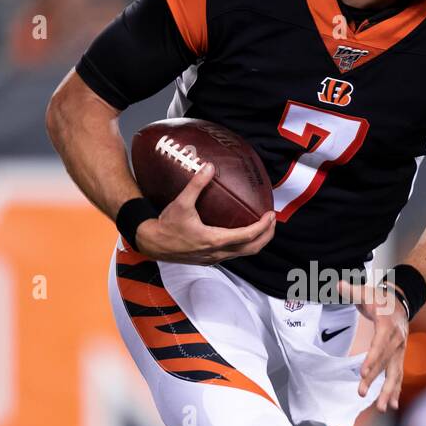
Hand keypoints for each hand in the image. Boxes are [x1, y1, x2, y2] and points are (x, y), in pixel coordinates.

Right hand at [134, 164, 275, 264]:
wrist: (152, 243)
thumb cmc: (166, 225)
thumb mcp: (181, 203)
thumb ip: (196, 184)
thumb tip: (209, 167)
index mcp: (214, 240)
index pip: (247, 236)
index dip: (263, 226)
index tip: (271, 215)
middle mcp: (217, 253)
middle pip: (252, 249)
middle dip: (266, 235)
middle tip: (272, 220)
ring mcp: (214, 258)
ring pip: (244, 254)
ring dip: (257, 241)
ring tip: (264, 226)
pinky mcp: (209, 259)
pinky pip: (234, 255)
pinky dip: (245, 245)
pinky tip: (244, 233)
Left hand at [336, 278, 407, 413]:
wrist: (401, 301)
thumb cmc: (380, 298)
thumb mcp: (366, 291)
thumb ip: (351, 290)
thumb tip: (337, 285)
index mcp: (388, 325)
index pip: (379, 345)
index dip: (372, 359)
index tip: (363, 373)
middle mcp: (397, 340)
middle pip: (385, 362)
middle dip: (373, 379)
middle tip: (361, 394)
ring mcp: (400, 350)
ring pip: (395, 374)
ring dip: (389, 392)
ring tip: (382, 409)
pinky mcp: (399, 357)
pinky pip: (398, 376)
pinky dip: (395, 391)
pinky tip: (392, 406)